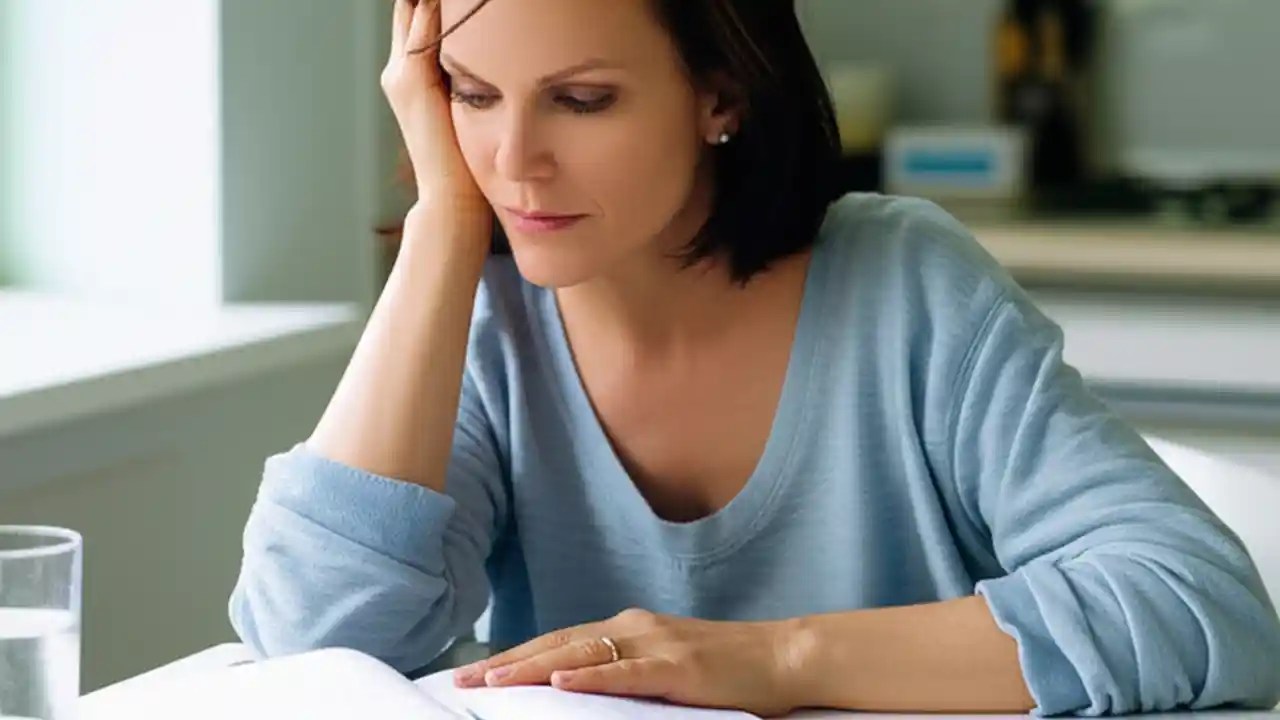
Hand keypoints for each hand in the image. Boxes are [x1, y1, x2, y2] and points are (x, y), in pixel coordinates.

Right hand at [381, 0, 488, 220]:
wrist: (450, 199)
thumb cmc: (466, 163)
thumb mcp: (467, 110)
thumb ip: (469, 82)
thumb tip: (498, 59)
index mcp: (411, 78)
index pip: (418, 20)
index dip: (435, 5)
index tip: (467, 2)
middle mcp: (399, 72)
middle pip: (410, 9)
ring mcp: (401, 75)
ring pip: (413, 10)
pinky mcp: (412, 81)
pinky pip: (423, 28)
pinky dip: (437, 8)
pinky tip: (462, 1)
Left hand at [452, 609, 808, 717]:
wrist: (782, 657)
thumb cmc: (727, 668)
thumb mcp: (666, 666)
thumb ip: (626, 672)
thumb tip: (578, 689)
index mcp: (629, 628)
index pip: (560, 641)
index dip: (517, 654)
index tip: (477, 668)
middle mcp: (635, 627)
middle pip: (558, 644)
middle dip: (508, 661)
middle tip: (462, 677)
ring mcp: (655, 644)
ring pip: (580, 653)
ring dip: (532, 667)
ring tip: (492, 680)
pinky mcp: (677, 667)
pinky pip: (625, 672)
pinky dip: (590, 677)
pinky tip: (559, 683)